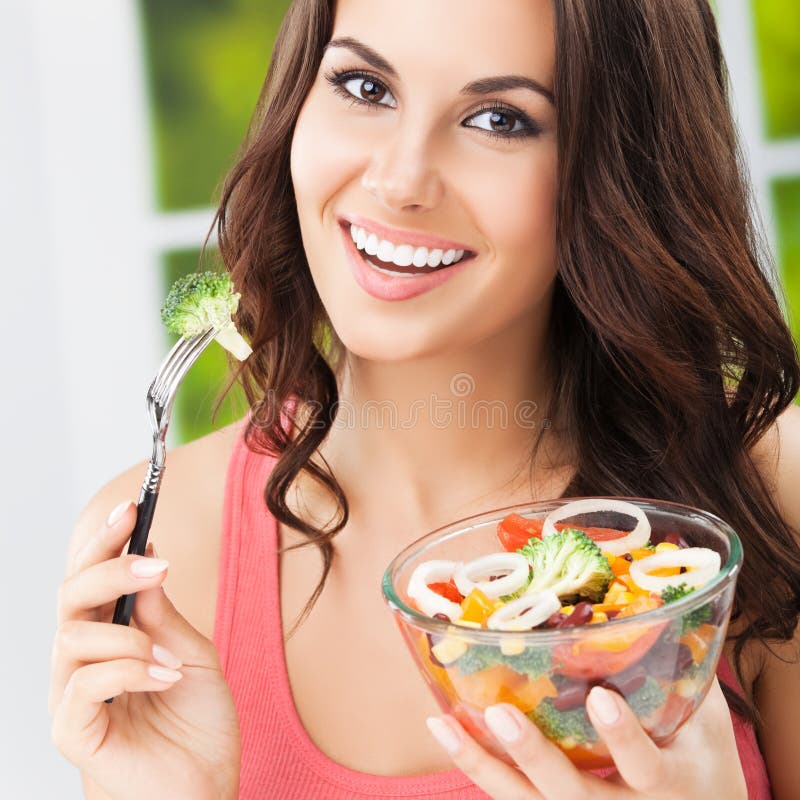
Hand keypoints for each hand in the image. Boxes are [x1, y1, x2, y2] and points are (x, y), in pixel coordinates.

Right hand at [49, 501, 240, 799]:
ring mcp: (74, 699)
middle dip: (109, 567)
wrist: (207, 792)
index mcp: (109, 640)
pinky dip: (129, 670)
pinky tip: (165, 678)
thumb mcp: (192, 655)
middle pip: (70, 597)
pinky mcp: (73, 734)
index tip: (133, 507)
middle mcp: (84, 664)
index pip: (91, 581)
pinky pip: (84, 685)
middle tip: (157, 562)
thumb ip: (162, 613)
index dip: (105, 541)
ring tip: (171, 658)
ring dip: (129, 636)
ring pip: (70, 636)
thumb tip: (145, 556)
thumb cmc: (197, 729)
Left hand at [425, 677, 746, 798]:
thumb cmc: (701, 761)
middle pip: (572, 797)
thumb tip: (659, 600)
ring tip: (443, 726)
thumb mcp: (704, 722)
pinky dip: (478, 765)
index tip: (602, 699)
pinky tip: (447, 731)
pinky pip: (513, 796)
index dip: (625, 739)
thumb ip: (682, 670)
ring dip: (483, 765)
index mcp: (669, 784)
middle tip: (501, 715)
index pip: (647, 768)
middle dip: (536, 758)